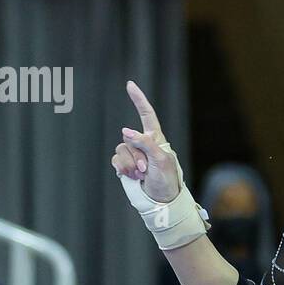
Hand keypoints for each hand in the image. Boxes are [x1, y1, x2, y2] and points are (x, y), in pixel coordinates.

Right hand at [111, 80, 180, 202]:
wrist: (161, 200)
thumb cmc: (167, 179)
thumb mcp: (160, 159)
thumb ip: (145, 143)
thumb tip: (126, 131)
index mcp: (156, 138)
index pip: (146, 114)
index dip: (138, 100)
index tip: (130, 85)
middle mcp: (142, 143)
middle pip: (129, 138)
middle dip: (136, 156)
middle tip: (146, 170)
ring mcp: (132, 154)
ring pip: (120, 150)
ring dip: (130, 165)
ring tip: (141, 175)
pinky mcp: (124, 165)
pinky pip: (116, 160)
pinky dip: (123, 169)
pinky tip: (132, 177)